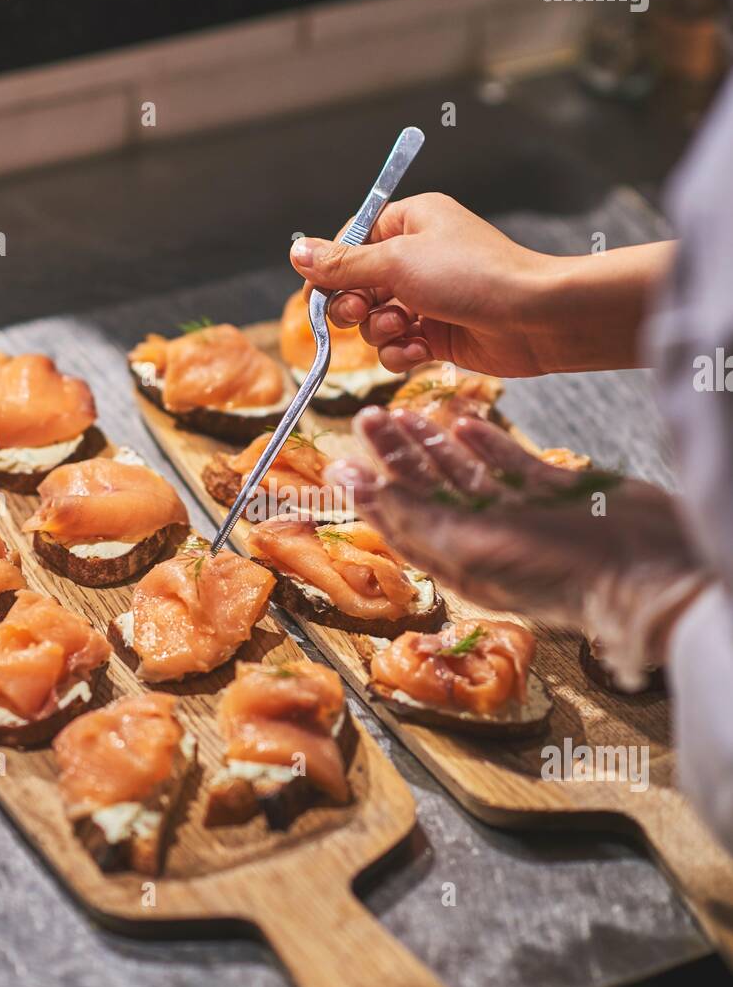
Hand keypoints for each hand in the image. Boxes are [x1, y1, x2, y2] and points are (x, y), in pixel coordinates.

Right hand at [290, 193, 673, 377]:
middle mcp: (417, 258)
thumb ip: (343, 263)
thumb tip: (296, 252)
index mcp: (410, 223)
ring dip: (381, 331)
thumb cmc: (474, 276)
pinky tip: (419, 351)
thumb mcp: (397, 262)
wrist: (535, 318)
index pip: (351, 241)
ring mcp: (428, 299)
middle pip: (356, 285)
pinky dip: (401, 352)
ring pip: (374, 321)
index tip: (320, 290)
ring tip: (405, 329)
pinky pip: (398, 346)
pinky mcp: (439, 335)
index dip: (332, 268)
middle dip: (355, 304)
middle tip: (360, 311)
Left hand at [327, 407, 710, 687]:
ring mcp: (522, 513)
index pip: (402, 524)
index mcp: (460, 562)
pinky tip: (466, 423)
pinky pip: (509, 464)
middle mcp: (486, 537)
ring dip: (433, 443)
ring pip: (464, 473)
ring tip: (404, 414)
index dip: (369, 494)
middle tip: (369, 418)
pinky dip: (486, 443)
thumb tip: (365, 496)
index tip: (340, 463)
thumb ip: (417, 521)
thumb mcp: (472, 548)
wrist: (644, 567)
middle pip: (427, 491)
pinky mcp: (555, 491)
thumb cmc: (560, 572)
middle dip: (395, 455)